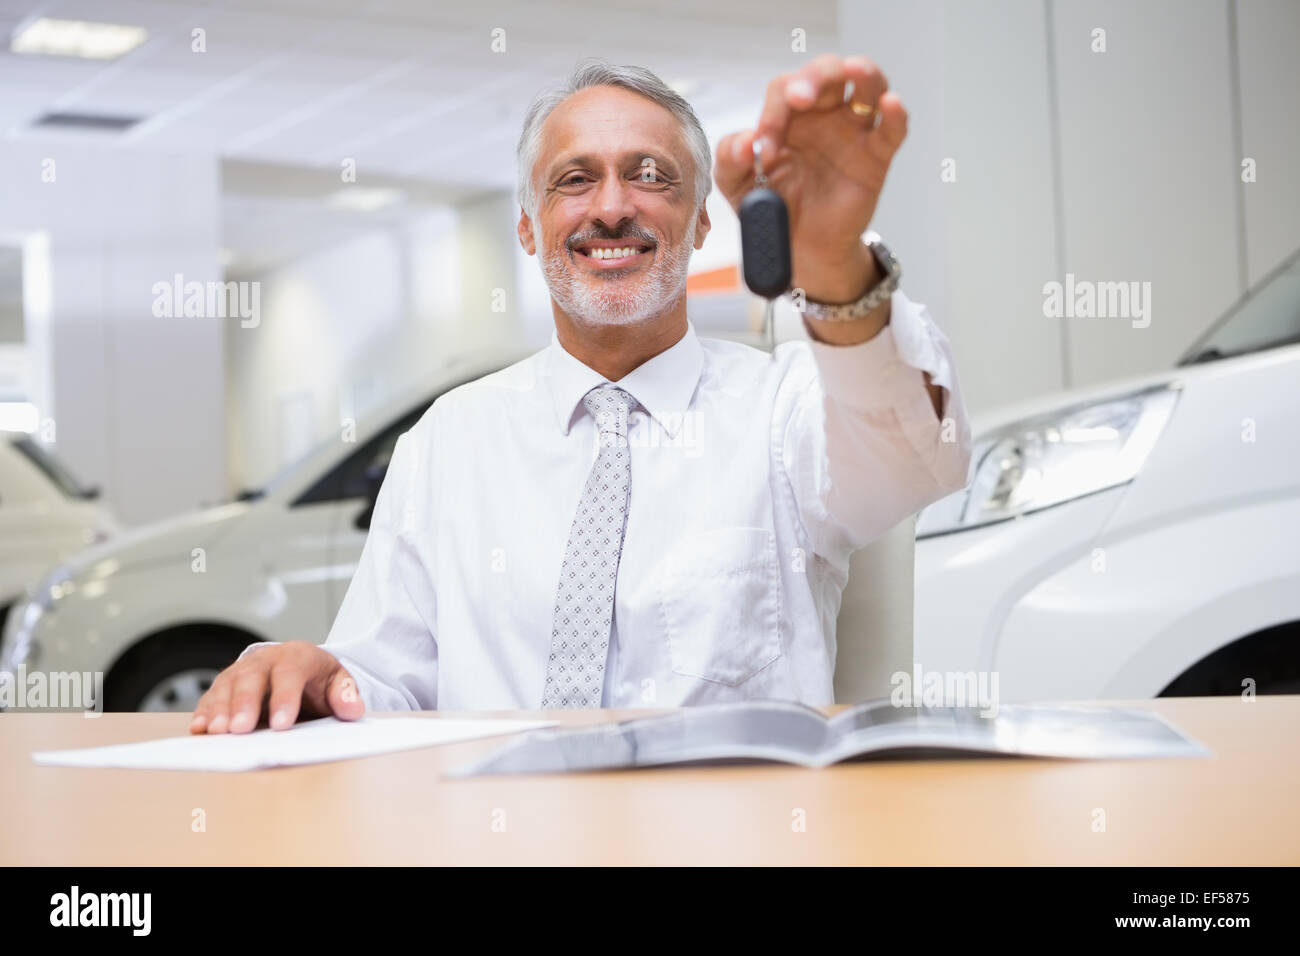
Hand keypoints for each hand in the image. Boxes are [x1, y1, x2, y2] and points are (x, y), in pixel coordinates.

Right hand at [189, 641, 363, 733]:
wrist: (298, 667)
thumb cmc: (317, 678)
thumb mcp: (338, 681)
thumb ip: (345, 694)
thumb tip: (351, 710)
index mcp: (297, 656)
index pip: (290, 673)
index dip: (284, 698)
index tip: (281, 724)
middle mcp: (265, 660)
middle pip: (252, 678)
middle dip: (245, 704)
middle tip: (240, 729)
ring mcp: (242, 671)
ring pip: (227, 687)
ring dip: (220, 709)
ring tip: (217, 731)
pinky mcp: (225, 685)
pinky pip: (211, 697)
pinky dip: (204, 712)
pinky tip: (199, 728)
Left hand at [714, 54, 907, 302]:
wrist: (802, 247)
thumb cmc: (773, 206)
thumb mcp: (737, 184)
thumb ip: (730, 159)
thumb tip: (746, 142)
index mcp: (789, 114)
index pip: (784, 90)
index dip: (773, 112)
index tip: (764, 150)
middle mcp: (823, 114)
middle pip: (827, 72)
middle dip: (813, 77)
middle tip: (798, 98)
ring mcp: (853, 132)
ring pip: (867, 84)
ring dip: (862, 72)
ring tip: (852, 71)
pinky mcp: (876, 157)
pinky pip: (892, 130)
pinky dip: (896, 114)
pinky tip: (890, 103)